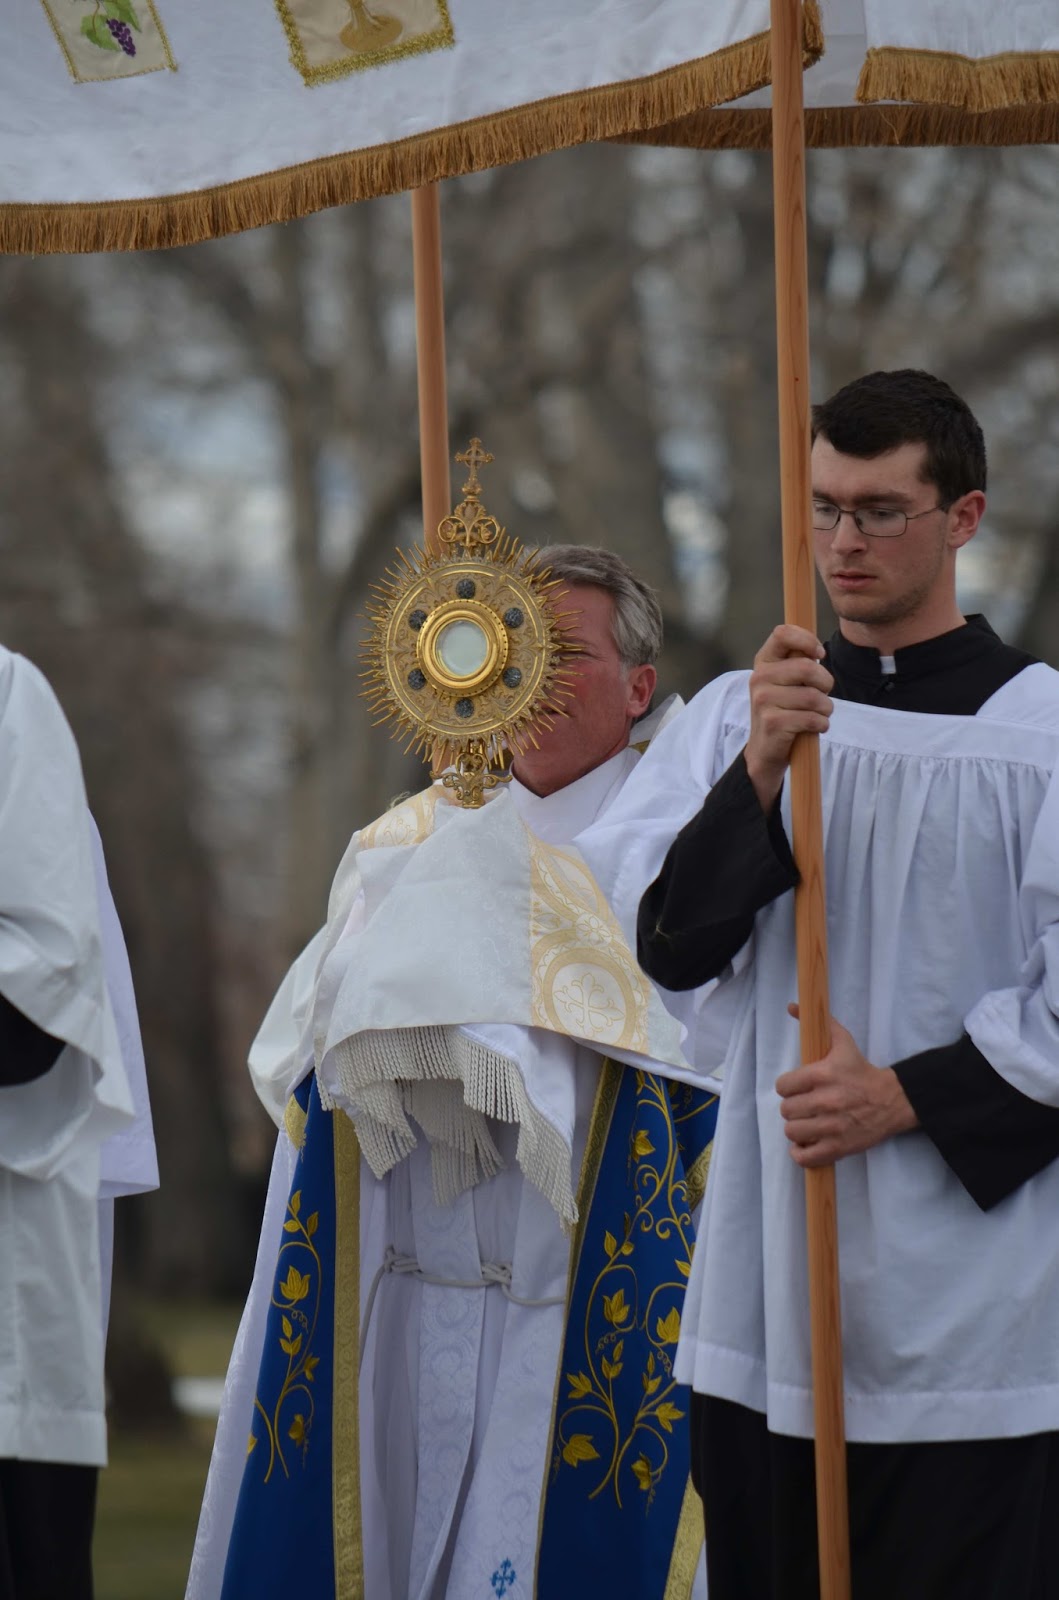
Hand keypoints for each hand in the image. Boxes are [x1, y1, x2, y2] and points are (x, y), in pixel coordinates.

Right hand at [744, 625, 833, 811]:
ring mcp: (763, 700)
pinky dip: (821, 724)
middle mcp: (759, 678)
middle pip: (808, 668)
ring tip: (818, 714)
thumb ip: (798, 662)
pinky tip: (814, 727)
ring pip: (814, 696)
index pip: (782, 633)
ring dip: (825, 708)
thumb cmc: (784, 711)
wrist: (765, 751)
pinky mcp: (773, 722)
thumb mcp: (785, 682)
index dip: (807, 640)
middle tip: (822, 694)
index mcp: (763, 662)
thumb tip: (817, 651)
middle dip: (825, 683)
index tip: (819, 655)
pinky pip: (812, 718)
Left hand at [776, 1004, 917, 1166]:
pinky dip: (801, 1152)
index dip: (787, 1087)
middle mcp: (826, 1101)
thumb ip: (819, 1023)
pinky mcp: (839, 1148)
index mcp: (823, 1075)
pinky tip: (806, 1143)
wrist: (893, 1101)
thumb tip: (792, 1006)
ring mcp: (832, 1127)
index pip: (783, 1086)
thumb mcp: (842, 1042)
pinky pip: (805, 1157)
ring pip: (792, 1132)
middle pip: (786, 1110)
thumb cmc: (862, 1071)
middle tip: (804, 1105)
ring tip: (807, 1122)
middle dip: (793, 1107)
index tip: (796, 1088)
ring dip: (796, 1128)